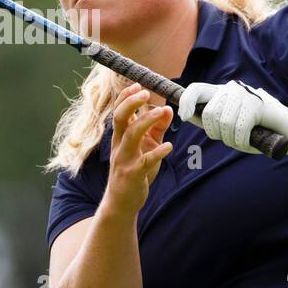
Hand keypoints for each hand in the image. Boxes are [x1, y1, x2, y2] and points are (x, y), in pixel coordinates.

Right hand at [102, 84, 174, 216]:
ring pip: (131, 135)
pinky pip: (145, 161)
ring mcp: (124, 160)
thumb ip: (156, 128)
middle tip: (145, 92)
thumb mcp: (146, 147)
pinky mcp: (133, 175)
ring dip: (146, 121)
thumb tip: (168, 109)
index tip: (137, 84)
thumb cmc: (134, 171)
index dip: (126, 97)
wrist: (121, 202)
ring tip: (161, 111)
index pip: (119, 112)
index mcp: (120, 137)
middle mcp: (119, 145)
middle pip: (120, 118)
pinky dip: (158, 152)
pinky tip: (169, 147)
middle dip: (131, 103)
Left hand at [178, 79, 287, 154]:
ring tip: (242, 139)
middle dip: (215, 133)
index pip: (196, 89)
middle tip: (230, 138)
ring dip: (231, 139)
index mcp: (222, 92)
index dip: (186, 102)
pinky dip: (242, 140)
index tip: (184, 117)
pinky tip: (249, 141)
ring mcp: (245, 94)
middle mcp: (232, 89)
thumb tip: (186, 115)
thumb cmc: (257, 129)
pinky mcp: (257, 104)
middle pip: (209, 113)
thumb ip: (210, 119)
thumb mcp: (228, 124)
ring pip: (224, 122)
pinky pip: (239, 127)